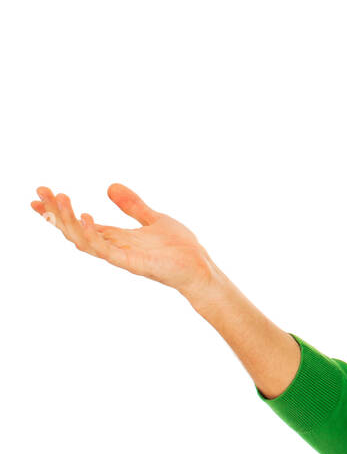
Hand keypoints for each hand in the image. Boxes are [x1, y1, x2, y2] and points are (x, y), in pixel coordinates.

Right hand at [32, 184, 220, 300]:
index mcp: (116, 237)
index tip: (39, 196)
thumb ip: (133, 205)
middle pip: (74, 230)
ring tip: (59, 199)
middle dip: (55, 212)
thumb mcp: (154, 219)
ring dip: (68, 220)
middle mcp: (113, 247)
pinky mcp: (131, 262)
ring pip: (83, 240)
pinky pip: (105, 250)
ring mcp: (120, 256)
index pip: (79, 223)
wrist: (200, 268)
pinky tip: (85, 217)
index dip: (58, 211)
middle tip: (40, 192)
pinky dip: (92, 234)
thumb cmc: (179, 249)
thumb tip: (110, 186)